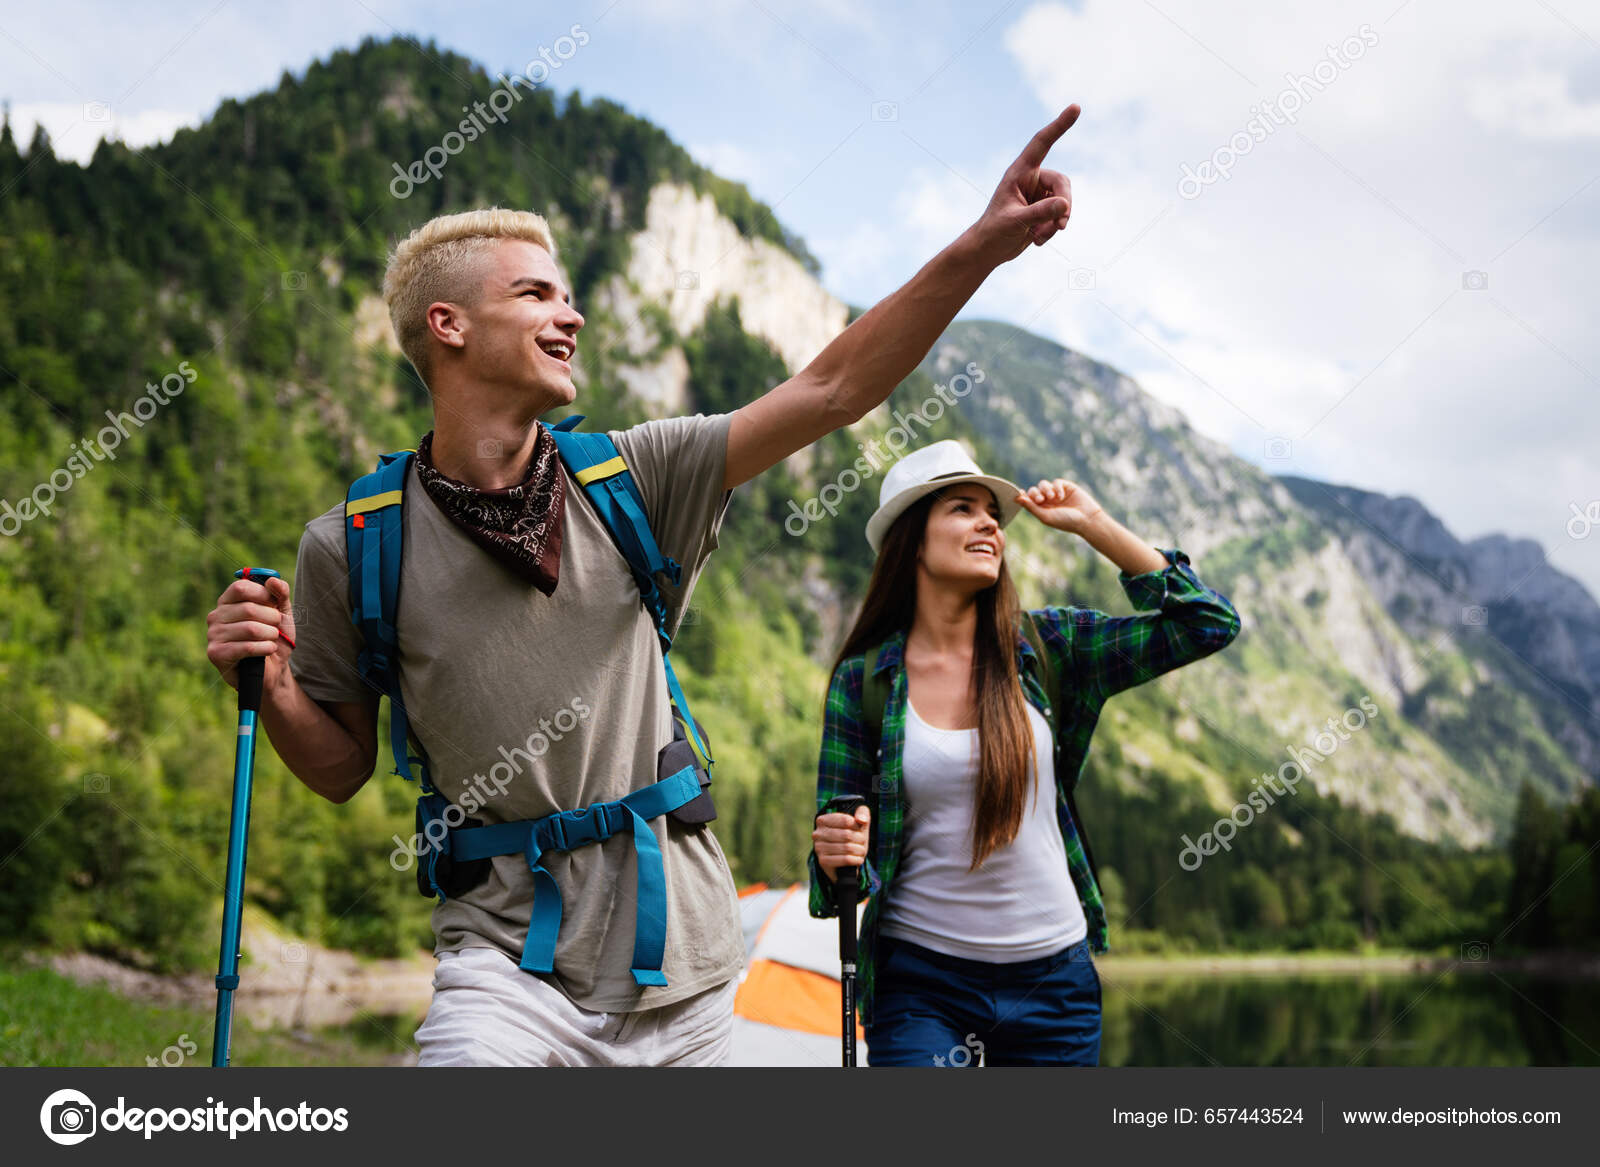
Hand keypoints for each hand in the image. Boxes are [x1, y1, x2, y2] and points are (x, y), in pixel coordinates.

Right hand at [206, 574, 296, 694]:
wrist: (274, 669)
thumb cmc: (274, 637)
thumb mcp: (282, 612)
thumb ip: (280, 593)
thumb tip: (272, 580)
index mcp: (228, 601)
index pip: (241, 587)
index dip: (263, 594)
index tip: (274, 604)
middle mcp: (216, 616)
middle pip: (248, 608)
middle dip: (272, 618)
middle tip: (275, 628)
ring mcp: (213, 635)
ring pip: (250, 628)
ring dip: (270, 635)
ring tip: (271, 640)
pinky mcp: (215, 653)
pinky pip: (246, 647)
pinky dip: (265, 648)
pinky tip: (268, 650)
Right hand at [813, 804, 870, 882]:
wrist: (844, 862)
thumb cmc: (851, 839)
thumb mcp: (858, 823)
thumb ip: (862, 813)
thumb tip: (861, 819)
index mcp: (823, 820)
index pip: (846, 820)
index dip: (857, 826)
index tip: (859, 830)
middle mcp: (818, 833)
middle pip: (847, 834)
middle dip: (860, 839)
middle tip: (862, 842)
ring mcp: (819, 848)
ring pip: (847, 848)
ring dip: (859, 850)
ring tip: (861, 851)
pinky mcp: (823, 861)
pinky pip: (845, 859)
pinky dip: (856, 860)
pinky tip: (858, 859)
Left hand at [970, 104, 1079, 265]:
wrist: (988, 251)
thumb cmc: (994, 232)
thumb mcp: (1016, 222)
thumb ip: (1040, 213)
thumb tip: (1064, 205)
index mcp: (1019, 172)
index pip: (1042, 143)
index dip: (1059, 126)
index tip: (1075, 107)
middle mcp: (1031, 179)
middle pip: (1062, 183)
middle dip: (1064, 205)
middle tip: (1060, 225)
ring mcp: (1038, 194)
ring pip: (1063, 201)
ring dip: (1056, 222)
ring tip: (1039, 238)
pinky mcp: (1043, 209)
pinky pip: (1059, 215)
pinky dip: (1052, 229)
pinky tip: (1036, 240)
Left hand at [1015, 477, 1103, 534]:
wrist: (1086, 519)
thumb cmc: (1065, 521)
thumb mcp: (1045, 516)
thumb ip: (1031, 507)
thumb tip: (1016, 498)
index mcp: (1041, 509)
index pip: (1028, 499)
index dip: (1023, 495)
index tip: (1019, 493)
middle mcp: (1047, 501)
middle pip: (1034, 490)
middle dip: (1035, 493)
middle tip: (1041, 500)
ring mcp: (1056, 493)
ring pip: (1043, 484)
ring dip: (1046, 490)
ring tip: (1052, 497)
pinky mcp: (1066, 487)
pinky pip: (1056, 482)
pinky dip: (1057, 488)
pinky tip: (1061, 496)